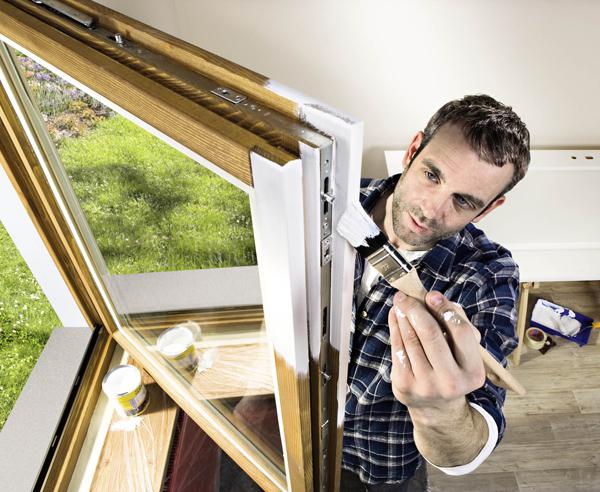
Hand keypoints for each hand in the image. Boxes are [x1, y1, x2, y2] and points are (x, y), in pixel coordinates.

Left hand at [388, 290, 485, 412]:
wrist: (436, 406)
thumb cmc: (452, 367)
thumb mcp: (464, 350)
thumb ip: (456, 321)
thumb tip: (433, 298)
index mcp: (473, 371)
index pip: (461, 332)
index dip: (445, 310)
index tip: (432, 295)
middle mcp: (451, 381)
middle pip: (431, 334)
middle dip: (416, 309)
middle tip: (406, 296)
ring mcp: (426, 385)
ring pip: (411, 339)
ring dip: (403, 316)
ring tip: (400, 303)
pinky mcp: (405, 384)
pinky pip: (398, 348)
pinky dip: (395, 328)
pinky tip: (395, 316)